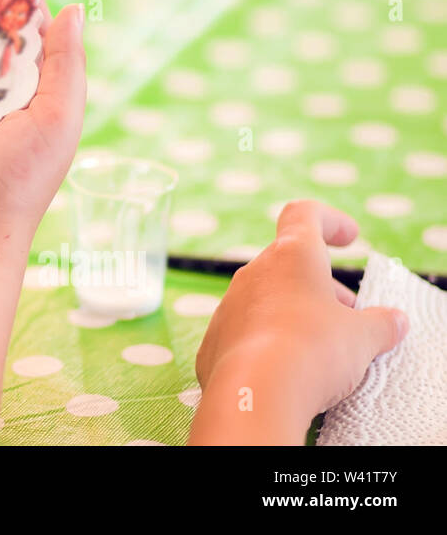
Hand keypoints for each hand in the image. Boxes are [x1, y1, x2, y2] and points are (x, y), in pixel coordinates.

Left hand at [189, 200, 408, 443]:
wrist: (253, 395)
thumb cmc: (311, 351)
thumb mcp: (363, 338)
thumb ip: (380, 324)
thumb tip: (393, 321)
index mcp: (291, 256)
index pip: (304, 215)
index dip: (329, 220)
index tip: (349, 238)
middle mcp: (254, 273)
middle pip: (290, 266)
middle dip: (323, 287)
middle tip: (350, 317)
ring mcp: (230, 305)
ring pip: (268, 299)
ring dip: (297, 314)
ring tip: (324, 348)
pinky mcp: (216, 339)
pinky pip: (248, 333)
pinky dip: (271, 343)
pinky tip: (290, 370)